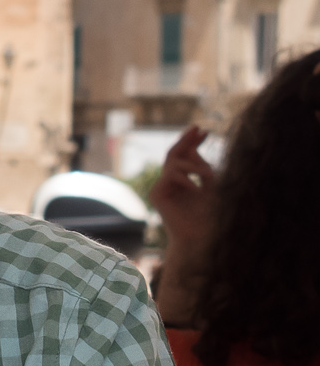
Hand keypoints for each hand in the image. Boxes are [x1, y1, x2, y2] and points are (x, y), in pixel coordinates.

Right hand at [150, 126, 215, 253]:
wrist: (199, 237)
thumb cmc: (207, 216)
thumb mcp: (209, 185)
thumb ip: (202, 168)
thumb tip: (194, 147)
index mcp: (180, 181)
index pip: (183, 156)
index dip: (192, 142)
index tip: (205, 131)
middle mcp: (167, 183)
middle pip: (173, 154)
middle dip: (186, 140)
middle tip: (198, 128)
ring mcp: (160, 189)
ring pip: (173, 163)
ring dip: (194, 165)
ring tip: (209, 175)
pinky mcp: (157, 195)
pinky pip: (171, 176)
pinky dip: (186, 179)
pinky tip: (197, 189)